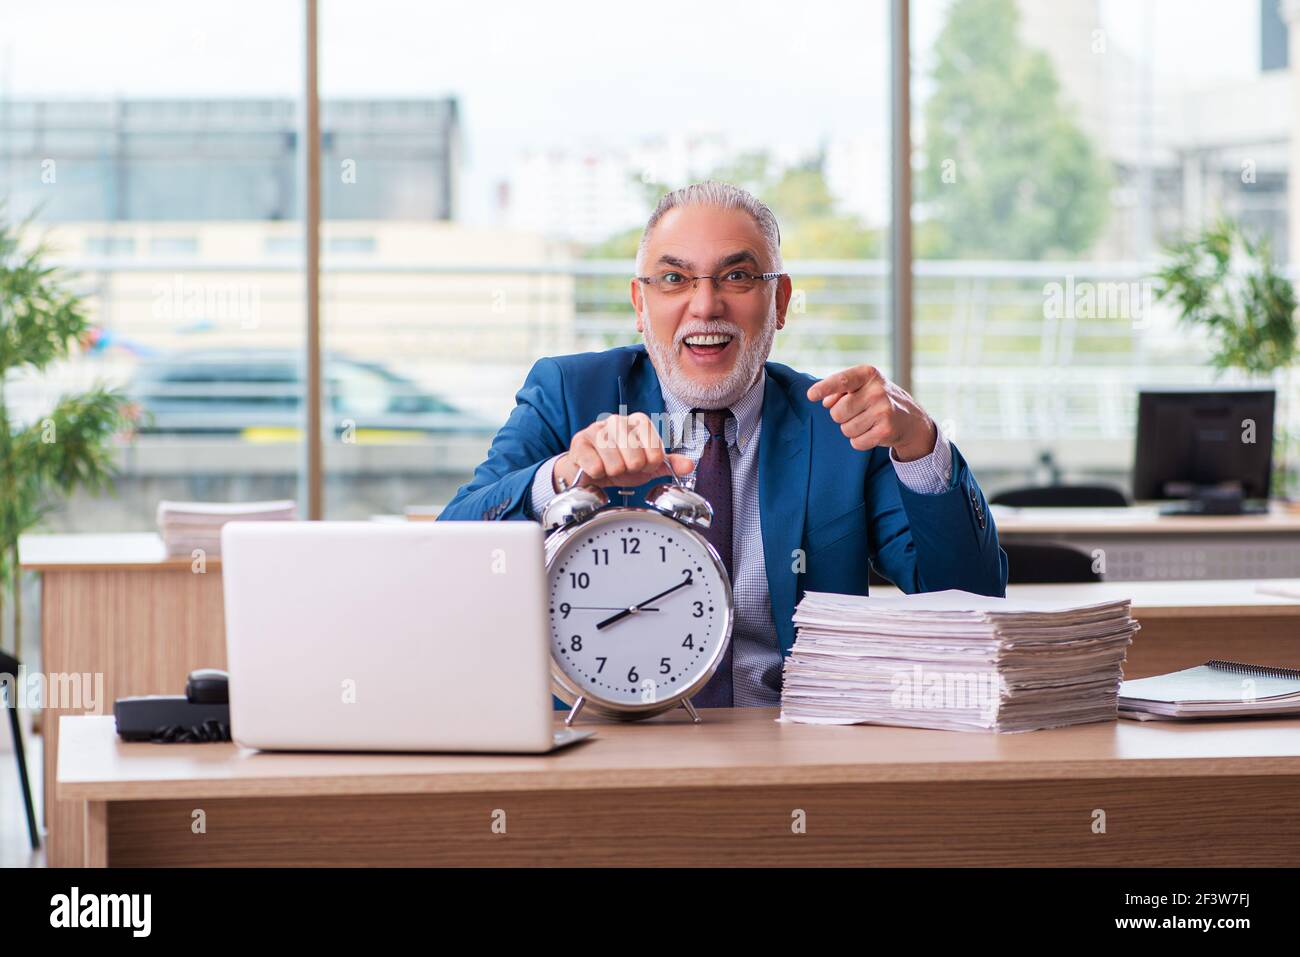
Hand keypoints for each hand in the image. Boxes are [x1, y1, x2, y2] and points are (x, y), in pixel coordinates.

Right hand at [554, 412, 694, 490]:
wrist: (588, 472)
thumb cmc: (619, 464)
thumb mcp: (646, 465)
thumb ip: (668, 464)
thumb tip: (689, 465)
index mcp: (637, 422)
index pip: (654, 444)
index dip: (651, 461)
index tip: (644, 465)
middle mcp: (617, 421)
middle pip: (634, 453)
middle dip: (631, 468)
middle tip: (625, 468)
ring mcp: (596, 430)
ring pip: (614, 460)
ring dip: (614, 471)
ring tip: (610, 469)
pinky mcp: (579, 443)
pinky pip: (594, 464)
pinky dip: (598, 473)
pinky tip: (596, 471)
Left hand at [806, 365, 936, 461]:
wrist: (910, 420)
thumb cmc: (877, 400)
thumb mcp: (862, 386)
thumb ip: (840, 390)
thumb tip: (825, 402)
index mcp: (868, 374)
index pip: (842, 380)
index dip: (824, 388)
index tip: (811, 395)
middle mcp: (877, 390)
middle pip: (837, 412)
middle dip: (841, 416)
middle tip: (858, 412)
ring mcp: (883, 410)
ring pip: (845, 429)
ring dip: (851, 429)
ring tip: (868, 422)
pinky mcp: (885, 430)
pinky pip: (856, 442)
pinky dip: (860, 441)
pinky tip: (873, 432)